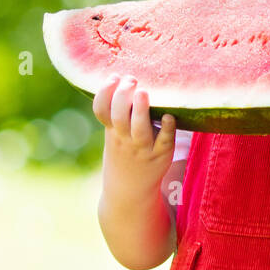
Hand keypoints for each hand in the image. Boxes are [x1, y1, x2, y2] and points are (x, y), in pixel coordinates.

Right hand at [94, 74, 176, 194]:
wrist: (128, 191)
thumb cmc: (124, 153)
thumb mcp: (114, 135)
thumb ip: (119, 113)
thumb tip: (126, 79)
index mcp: (112, 130)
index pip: (101, 110)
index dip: (104, 93)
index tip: (113, 77)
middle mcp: (125, 139)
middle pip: (119, 117)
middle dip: (123, 97)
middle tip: (131, 80)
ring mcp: (142, 148)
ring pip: (139, 129)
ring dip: (141, 111)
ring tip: (143, 92)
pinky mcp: (161, 154)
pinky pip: (164, 141)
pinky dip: (166, 128)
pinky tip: (168, 116)